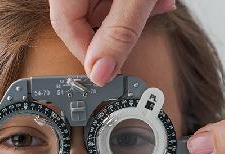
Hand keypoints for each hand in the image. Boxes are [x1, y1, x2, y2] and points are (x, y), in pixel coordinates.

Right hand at [49, 0, 175, 85]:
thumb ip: (119, 33)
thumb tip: (101, 74)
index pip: (66, 28)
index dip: (91, 52)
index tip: (112, 68)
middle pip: (85, 17)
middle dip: (121, 26)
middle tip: (147, 20)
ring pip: (100, 5)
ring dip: (130, 11)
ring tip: (158, 3)